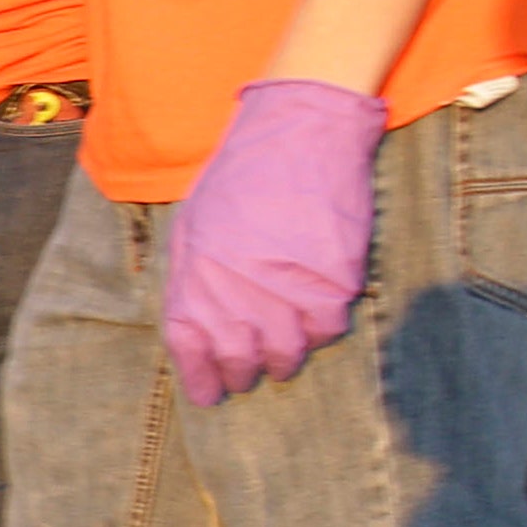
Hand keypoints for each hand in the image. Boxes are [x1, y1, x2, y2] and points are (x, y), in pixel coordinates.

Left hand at [153, 79, 383, 405]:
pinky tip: (315, 309)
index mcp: (196, 278)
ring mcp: (288, 291)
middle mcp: (239, 294)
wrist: (300, 133)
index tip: (210, 394)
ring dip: (286, 356)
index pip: (192, 352)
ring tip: (285, 345)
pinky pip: (328, 329)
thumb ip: (192, 278)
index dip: (202, 380)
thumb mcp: (196, 223)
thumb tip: (197, 329)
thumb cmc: (242, 175)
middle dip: (245, 373)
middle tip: (252, 371)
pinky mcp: (333, 283)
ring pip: (288, 355)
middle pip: (242, 363)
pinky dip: (321, 327)